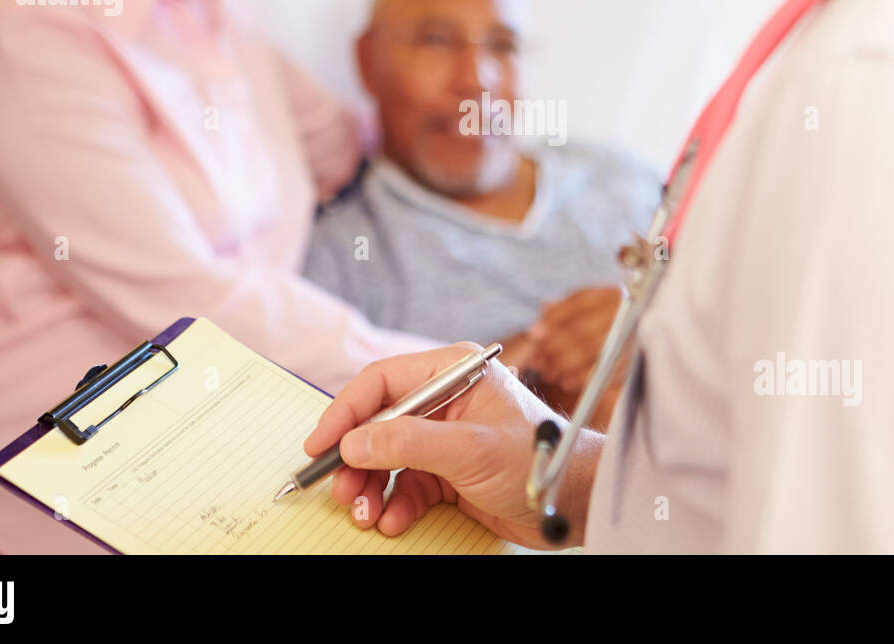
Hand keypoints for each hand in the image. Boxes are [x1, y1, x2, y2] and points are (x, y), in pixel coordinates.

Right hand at [303, 343, 603, 548]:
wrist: (574, 501)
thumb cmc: (535, 458)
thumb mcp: (470, 448)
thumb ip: (409, 442)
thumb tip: (354, 444)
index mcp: (452, 372)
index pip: (382, 382)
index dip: (346, 412)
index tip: (320, 444)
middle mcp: (444, 400)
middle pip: (378, 424)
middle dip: (356, 460)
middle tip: (340, 490)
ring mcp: (445, 437)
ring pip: (387, 458)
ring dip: (370, 487)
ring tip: (364, 513)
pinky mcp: (448, 471)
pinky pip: (406, 485)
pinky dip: (394, 504)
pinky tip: (392, 520)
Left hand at [525, 286, 626, 394]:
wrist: (620, 340)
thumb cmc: (591, 323)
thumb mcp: (576, 310)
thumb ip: (557, 313)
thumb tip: (539, 325)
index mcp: (610, 295)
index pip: (579, 305)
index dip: (554, 320)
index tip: (533, 335)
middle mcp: (624, 314)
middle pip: (584, 331)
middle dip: (555, 347)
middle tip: (536, 359)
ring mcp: (630, 339)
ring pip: (592, 353)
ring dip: (565, 365)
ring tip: (547, 372)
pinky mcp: (631, 363)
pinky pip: (605, 373)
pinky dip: (583, 379)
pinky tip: (566, 382)